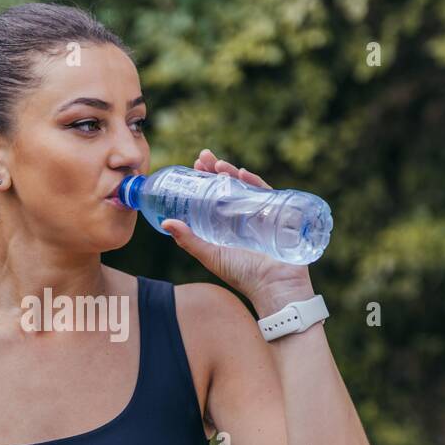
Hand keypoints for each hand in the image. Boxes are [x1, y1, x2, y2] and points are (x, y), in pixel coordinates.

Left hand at [160, 148, 314, 313]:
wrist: (274, 287)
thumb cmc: (243, 275)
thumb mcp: (211, 256)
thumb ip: (189, 241)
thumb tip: (166, 222)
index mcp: (228, 223)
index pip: (215, 194)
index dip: (205, 179)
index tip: (195, 165)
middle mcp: (244, 215)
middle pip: (230, 185)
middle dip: (217, 170)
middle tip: (204, 157)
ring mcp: (262, 213)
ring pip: (246, 186)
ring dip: (232, 172)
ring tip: (218, 165)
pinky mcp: (279, 214)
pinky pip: (267, 193)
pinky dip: (255, 182)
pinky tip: (242, 174)